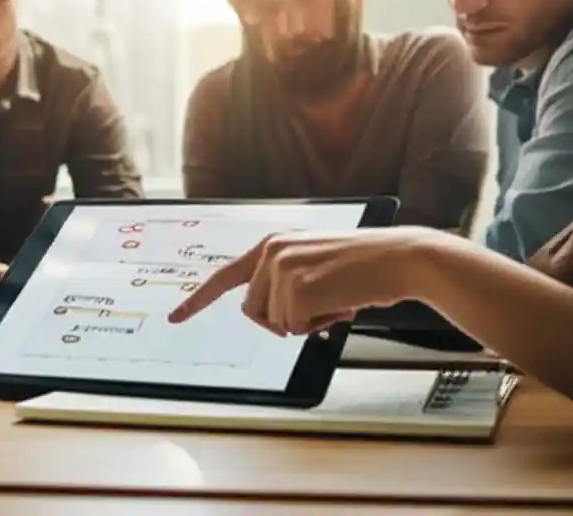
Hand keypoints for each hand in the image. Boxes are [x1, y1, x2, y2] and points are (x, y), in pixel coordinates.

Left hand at [168, 227, 440, 335]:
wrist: (398, 258)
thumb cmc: (363, 266)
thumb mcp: (314, 263)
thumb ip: (285, 281)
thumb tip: (272, 318)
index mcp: (272, 244)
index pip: (226, 276)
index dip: (199, 299)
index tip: (175, 317)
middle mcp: (271, 253)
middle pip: (254, 312)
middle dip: (283, 321)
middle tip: (320, 308)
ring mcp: (282, 270)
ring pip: (277, 323)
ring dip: (307, 322)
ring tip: (336, 299)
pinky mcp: (298, 289)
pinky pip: (296, 328)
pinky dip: (319, 325)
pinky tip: (340, 304)